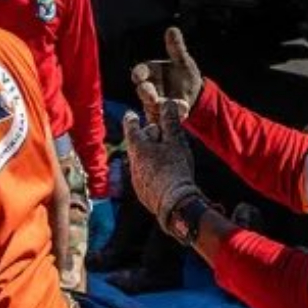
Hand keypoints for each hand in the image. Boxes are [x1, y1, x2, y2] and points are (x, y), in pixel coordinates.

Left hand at [121, 103, 201, 222]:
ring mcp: (136, 179)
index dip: (131, 120)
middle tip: (156, 132)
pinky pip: (145, 177)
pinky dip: (152, 172)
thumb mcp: (175, 141)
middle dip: (146, 138)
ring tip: (164, 156)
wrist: (174, 203)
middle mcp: (132, 163)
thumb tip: (166, 103)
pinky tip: (164, 175)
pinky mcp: (142, 192)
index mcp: (138, 147)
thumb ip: (170, 122)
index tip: (131, 115)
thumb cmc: (175, 169)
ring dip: (149, 157)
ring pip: (140, 162)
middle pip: (137, 145)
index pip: (131, 128)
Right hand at [131, 27, 203, 124]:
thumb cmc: (184, 75)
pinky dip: (169, 117)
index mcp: (150, 73)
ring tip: (171, 106)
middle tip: (152, 97)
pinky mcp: (161, 116)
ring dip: (159, 108)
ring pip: (151, 107)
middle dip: (146, 94)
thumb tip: (172, 29)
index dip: (138, 75)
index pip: (140, 72)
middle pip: (143, 91)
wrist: (194, 95)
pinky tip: (181, 113)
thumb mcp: (183, 61)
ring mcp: (154, 103)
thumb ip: (176, 48)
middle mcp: (149, 88)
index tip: (138, 77)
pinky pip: (161, 119)